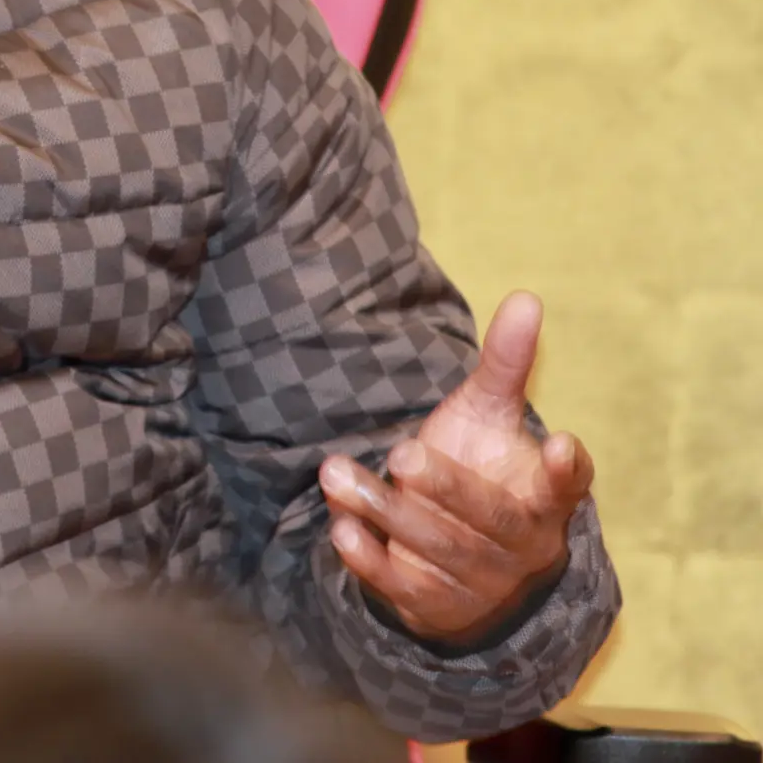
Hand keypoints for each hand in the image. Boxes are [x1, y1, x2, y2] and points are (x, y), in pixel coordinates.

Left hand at [319, 291, 594, 647]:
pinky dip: (369, 559)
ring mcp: (480, 582)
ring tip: (334, 473)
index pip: (568, 487)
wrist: (459, 560)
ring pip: (436, 549)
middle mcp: (520, 545)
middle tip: (403, 455)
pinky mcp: (435, 606)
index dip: (567, 469)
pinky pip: (402, 585)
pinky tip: (339, 526)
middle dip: (447, 489)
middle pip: (489, 519)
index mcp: (544, 499)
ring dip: (385, 512)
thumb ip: (505, 365)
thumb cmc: (481, 469)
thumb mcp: (489, 416)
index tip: (562, 442)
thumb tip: (526, 297)